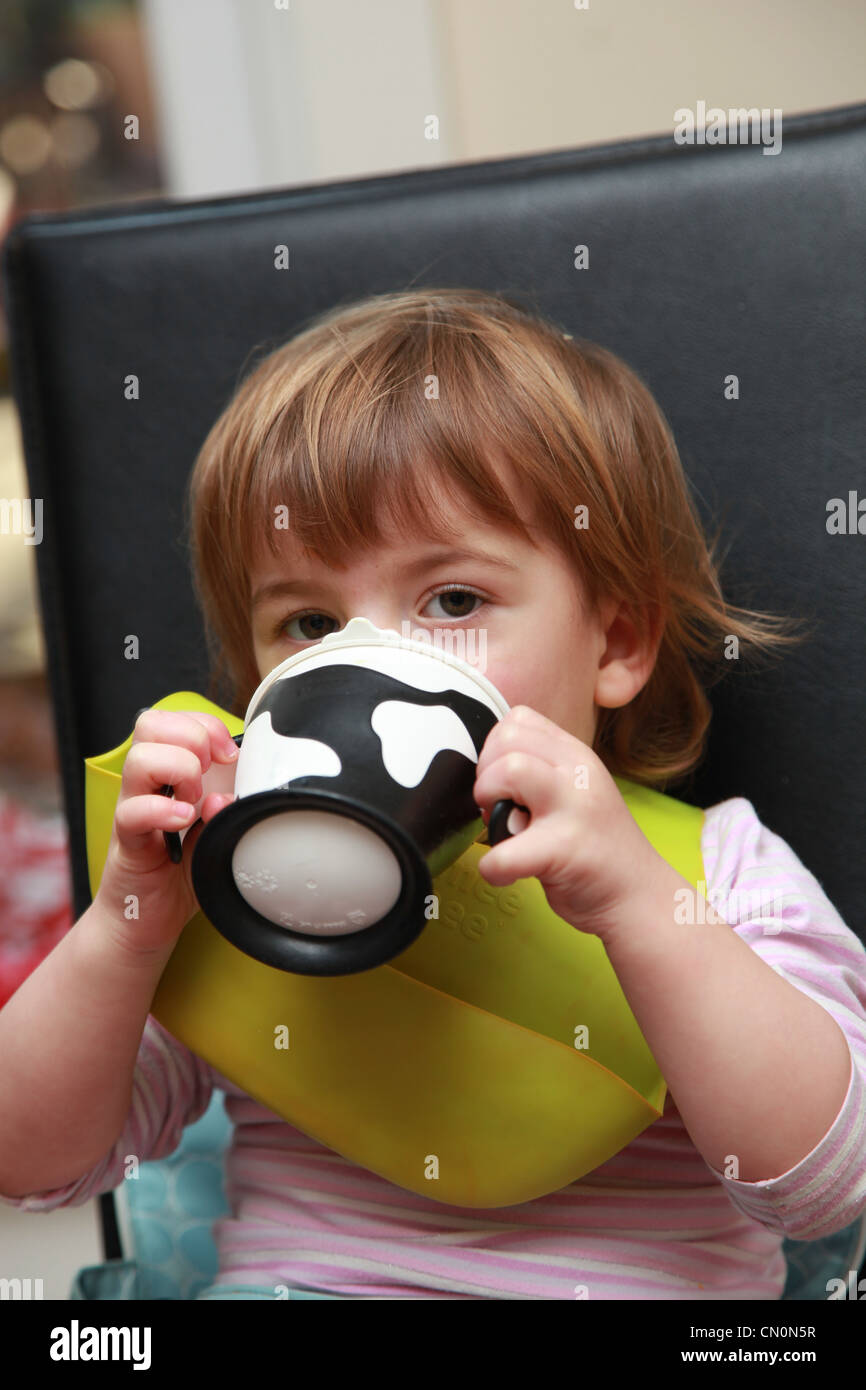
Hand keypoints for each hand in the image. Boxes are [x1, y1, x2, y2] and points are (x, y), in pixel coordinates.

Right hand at [94, 710, 238, 956]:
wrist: (150, 919)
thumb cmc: (184, 870)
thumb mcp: (218, 830)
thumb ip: (228, 807)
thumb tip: (233, 791)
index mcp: (168, 771)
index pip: (175, 718)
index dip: (206, 724)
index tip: (230, 754)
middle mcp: (147, 783)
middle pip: (150, 722)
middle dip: (191, 736)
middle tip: (210, 771)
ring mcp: (133, 808)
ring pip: (139, 758)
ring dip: (179, 771)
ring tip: (194, 801)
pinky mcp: (127, 841)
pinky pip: (132, 812)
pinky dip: (163, 810)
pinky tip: (184, 821)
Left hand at [472, 705, 669, 939]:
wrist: (639, 895)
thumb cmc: (596, 847)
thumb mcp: (576, 791)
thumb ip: (541, 770)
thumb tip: (487, 767)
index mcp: (576, 756)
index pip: (518, 720)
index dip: (495, 750)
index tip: (503, 783)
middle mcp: (577, 773)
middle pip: (506, 739)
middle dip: (486, 774)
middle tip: (499, 808)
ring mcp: (574, 809)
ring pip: (509, 770)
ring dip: (487, 803)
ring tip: (504, 830)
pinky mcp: (565, 850)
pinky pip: (505, 852)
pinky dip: (493, 866)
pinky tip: (505, 873)